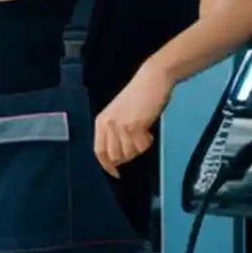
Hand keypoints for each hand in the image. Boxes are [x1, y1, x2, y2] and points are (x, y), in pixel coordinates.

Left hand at [95, 61, 173, 177]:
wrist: (152, 79)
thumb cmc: (139, 95)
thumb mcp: (120, 114)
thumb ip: (115, 132)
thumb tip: (119, 156)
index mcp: (101, 121)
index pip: (99, 151)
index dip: (107, 165)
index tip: (116, 173)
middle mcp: (107, 125)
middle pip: (115, 156)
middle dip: (128, 155)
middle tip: (138, 143)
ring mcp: (120, 126)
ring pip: (128, 153)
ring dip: (138, 148)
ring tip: (144, 133)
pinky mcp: (134, 126)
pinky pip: (141, 147)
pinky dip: (147, 143)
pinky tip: (149, 131)